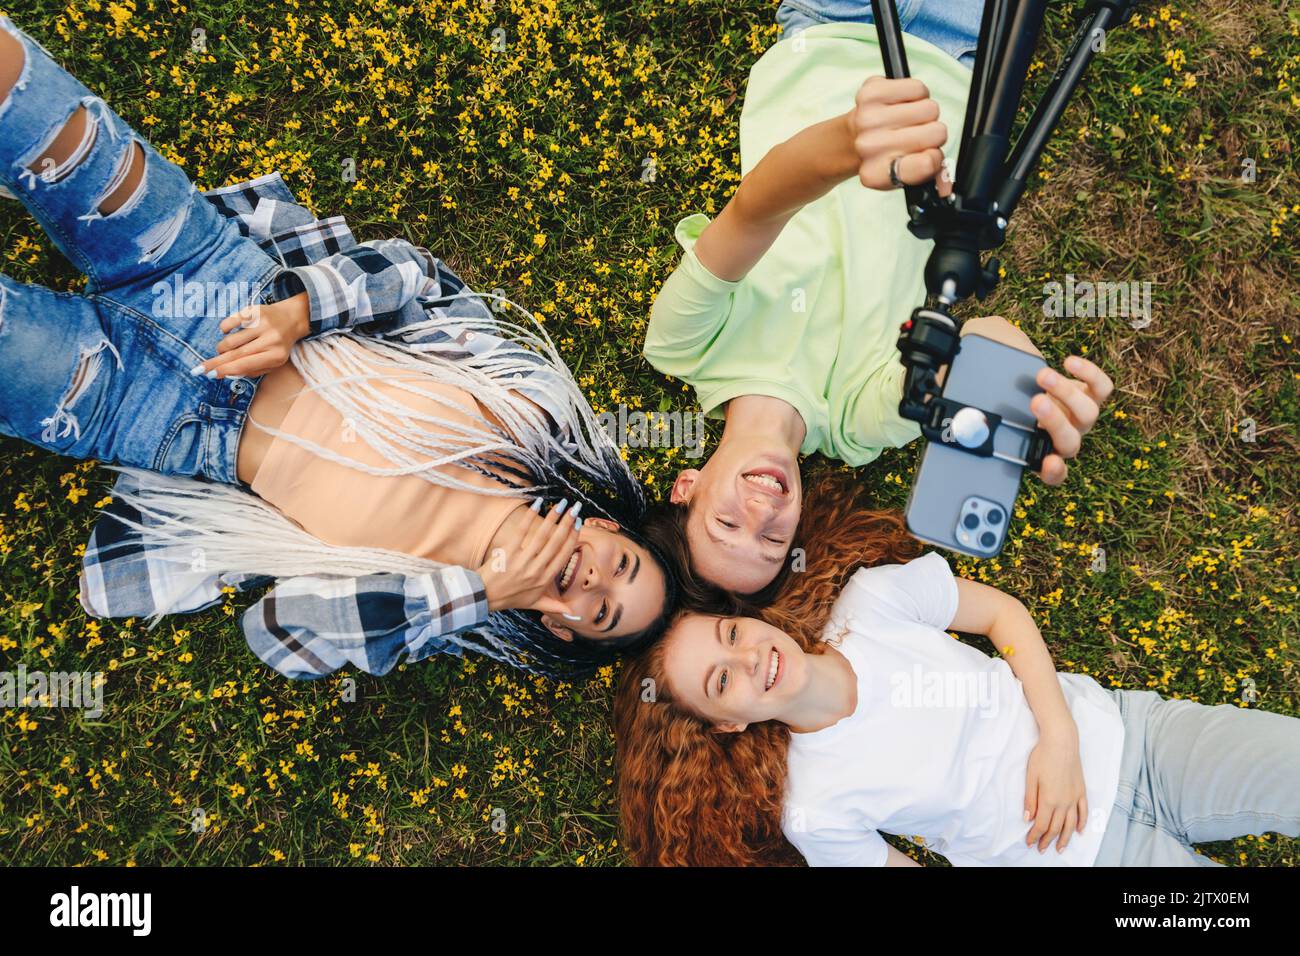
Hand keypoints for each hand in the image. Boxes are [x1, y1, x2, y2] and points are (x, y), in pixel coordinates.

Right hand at [191, 291, 310, 379]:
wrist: (293, 318)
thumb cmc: (278, 345)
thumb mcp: (273, 362)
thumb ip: (253, 370)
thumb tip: (227, 374)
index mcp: (276, 356)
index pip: (246, 365)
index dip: (226, 370)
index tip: (211, 375)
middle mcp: (271, 339)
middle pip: (236, 354)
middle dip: (216, 362)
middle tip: (200, 369)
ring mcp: (263, 324)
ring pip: (231, 340)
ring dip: (222, 347)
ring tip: (222, 350)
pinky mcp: (255, 311)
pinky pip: (231, 321)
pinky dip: (224, 329)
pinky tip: (226, 332)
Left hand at [478, 500, 579, 613]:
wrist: (485, 596)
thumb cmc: (511, 599)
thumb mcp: (535, 604)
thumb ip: (555, 605)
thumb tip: (574, 615)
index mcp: (545, 580)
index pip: (563, 555)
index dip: (572, 538)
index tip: (578, 524)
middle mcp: (537, 570)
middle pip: (556, 542)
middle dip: (567, 523)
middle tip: (575, 508)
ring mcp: (522, 560)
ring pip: (542, 535)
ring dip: (553, 517)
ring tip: (561, 503)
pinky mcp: (509, 552)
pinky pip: (522, 531)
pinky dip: (530, 517)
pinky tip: (537, 504)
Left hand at [846, 76, 951, 197]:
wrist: (851, 139)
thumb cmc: (884, 156)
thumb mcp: (905, 177)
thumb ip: (931, 178)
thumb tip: (948, 184)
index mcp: (876, 174)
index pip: (926, 164)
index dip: (934, 159)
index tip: (926, 157)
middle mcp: (869, 146)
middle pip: (937, 132)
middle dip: (932, 135)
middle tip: (914, 137)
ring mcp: (867, 117)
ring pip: (930, 108)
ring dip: (924, 114)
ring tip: (908, 121)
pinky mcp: (870, 91)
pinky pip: (918, 88)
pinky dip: (916, 95)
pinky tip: (901, 105)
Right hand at [959, 316, 1114, 485]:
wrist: (1014, 375)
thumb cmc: (992, 396)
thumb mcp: (971, 405)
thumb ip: (955, 412)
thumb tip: (926, 407)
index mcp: (1038, 451)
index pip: (1053, 473)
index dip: (1053, 471)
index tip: (1047, 462)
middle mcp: (1062, 439)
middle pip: (1070, 441)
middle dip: (1054, 420)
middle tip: (1034, 401)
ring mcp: (1079, 417)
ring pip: (1088, 414)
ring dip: (1067, 395)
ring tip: (1042, 376)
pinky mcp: (1089, 392)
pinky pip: (1101, 388)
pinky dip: (1089, 374)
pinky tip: (1068, 363)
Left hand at [1024, 727, 1087, 852]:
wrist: (1062, 742)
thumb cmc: (1042, 756)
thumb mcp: (1030, 777)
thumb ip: (1030, 799)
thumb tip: (1028, 818)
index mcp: (1049, 800)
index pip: (1041, 825)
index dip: (1035, 836)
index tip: (1030, 843)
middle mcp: (1064, 802)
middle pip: (1056, 827)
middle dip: (1047, 840)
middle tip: (1041, 849)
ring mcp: (1074, 797)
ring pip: (1071, 824)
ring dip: (1065, 838)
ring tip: (1060, 848)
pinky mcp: (1082, 791)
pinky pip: (1083, 811)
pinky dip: (1082, 823)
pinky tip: (1080, 831)